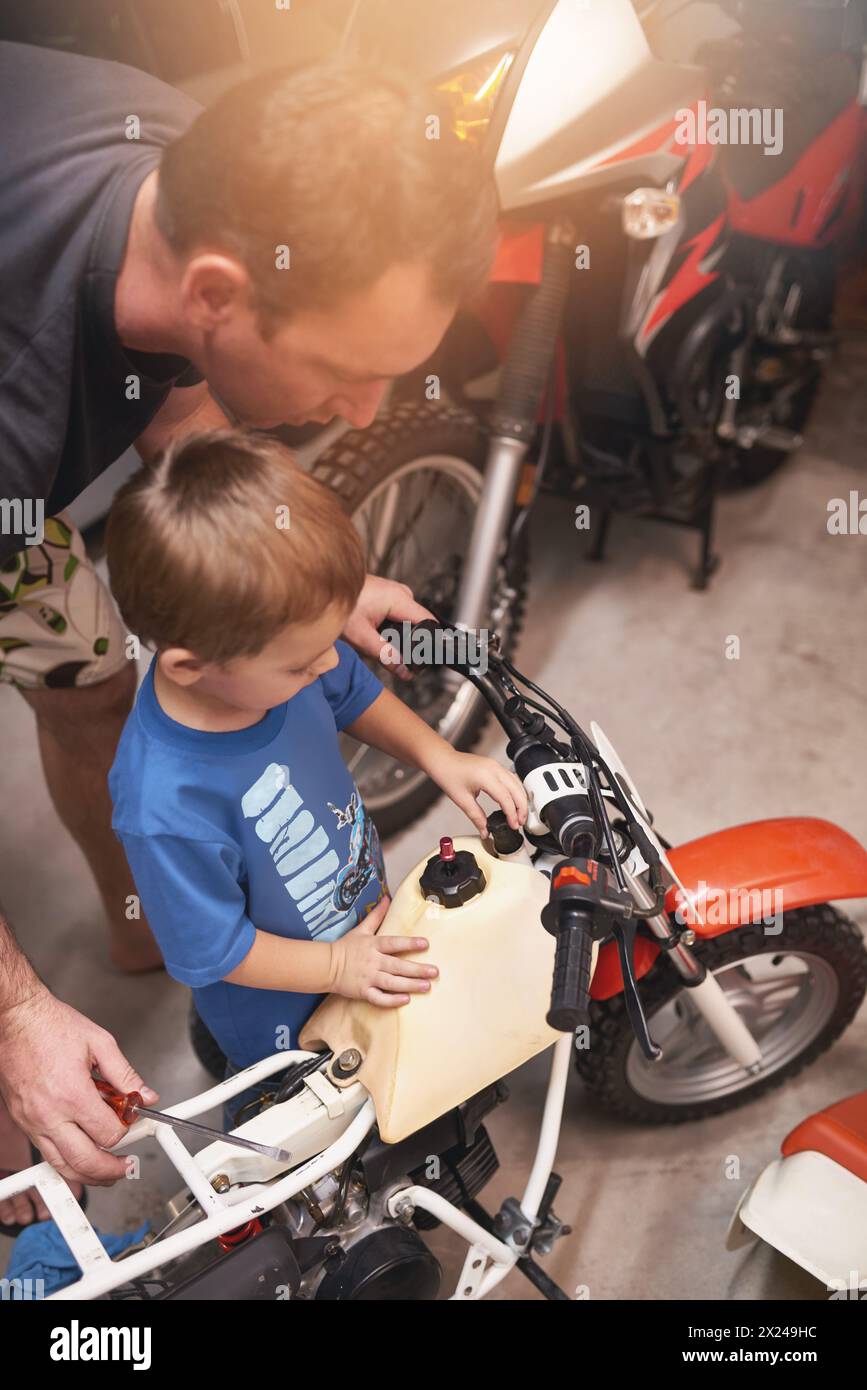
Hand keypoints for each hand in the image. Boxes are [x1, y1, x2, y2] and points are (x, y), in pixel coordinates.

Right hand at [0, 988, 158, 1185]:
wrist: (16, 1020)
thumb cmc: (52, 1026)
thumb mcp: (100, 1043)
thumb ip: (126, 1075)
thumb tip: (145, 1096)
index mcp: (73, 1094)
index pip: (109, 1133)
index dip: (127, 1132)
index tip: (132, 1123)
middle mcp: (50, 1115)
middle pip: (85, 1161)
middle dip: (111, 1170)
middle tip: (126, 1165)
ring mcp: (32, 1122)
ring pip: (61, 1166)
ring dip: (87, 1175)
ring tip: (106, 1171)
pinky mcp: (22, 1122)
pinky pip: (45, 1153)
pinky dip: (64, 1162)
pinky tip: (79, 1155)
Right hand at [330, 896, 437, 1006]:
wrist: (326, 965)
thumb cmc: (345, 947)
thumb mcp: (361, 929)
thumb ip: (376, 915)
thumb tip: (386, 898)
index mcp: (373, 945)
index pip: (393, 943)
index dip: (409, 943)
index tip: (425, 944)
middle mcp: (372, 961)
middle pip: (397, 966)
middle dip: (417, 969)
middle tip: (434, 972)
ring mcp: (368, 978)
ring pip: (392, 983)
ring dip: (410, 985)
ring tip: (426, 986)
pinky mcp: (363, 991)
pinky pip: (379, 998)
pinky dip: (392, 1001)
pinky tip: (405, 1000)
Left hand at [342, 575, 433, 680]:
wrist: (321, 589)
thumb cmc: (337, 608)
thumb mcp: (362, 638)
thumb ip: (386, 656)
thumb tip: (406, 672)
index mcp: (399, 599)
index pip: (428, 622)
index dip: (429, 643)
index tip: (423, 661)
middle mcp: (401, 592)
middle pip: (418, 624)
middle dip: (408, 642)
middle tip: (390, 656)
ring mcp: (395, 592)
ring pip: (407, 620)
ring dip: (396, 635)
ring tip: (375, 640)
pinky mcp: (388, 595)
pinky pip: (399, 614)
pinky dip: (390, 627)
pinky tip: (373, 631)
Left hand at [429, 750, 527, 834]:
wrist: (443, 760)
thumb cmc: (448, 775)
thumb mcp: (462, 800)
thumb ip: (477, 817)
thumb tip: (485, 830)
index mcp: (485, 776)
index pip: (506, 798)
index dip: (512, 814)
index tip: (513, 825)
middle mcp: (494, 768)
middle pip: (516, 790)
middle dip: (521, 808)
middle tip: (520, 823)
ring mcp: (496, 765)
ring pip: (517, 783)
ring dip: (521, 799)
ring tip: (519, 815)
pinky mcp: (495, 766)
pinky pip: (512, 778)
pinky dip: (516, 791)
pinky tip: (515, 801)